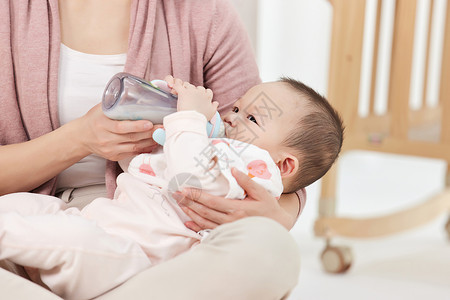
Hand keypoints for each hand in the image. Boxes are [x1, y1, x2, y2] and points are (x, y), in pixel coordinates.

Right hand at [72, 104, 159, 160]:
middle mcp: (106, 138)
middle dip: (149, 133)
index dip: (136, 126)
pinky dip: (144, 148)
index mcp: (102, 124)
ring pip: (134, 147)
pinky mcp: (114, 156)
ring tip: (161, 135)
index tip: (149, 123)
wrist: (82, 136)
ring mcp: (110, 149)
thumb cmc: (95, 118)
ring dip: (150, 141)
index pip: (121, 127)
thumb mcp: (102, 108)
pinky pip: (132, 153)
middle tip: (163, 127)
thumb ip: (117, 102)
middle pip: (131, 137)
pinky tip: (153, 143)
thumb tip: (139, 91)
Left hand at [164, 75, 218, 119]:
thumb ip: (214, 106)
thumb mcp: (211, 113)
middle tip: (190, 98)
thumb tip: (216, 102)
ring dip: (185, 89)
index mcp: (207, 96)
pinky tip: (174, 90)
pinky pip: (178, 85)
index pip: (207, 91)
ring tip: (182, 96)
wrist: (192, 120)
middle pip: (198, 87)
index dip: (204, 94)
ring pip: (188, 85)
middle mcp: (200, 92)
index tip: (200, 99)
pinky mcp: (183, 92)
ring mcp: (191, 91)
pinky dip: (175, 86)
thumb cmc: (202, 118)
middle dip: (194, 91)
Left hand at [176, 168, 294, 230]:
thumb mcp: (261, 192)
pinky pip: (207, 231)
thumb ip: (246, 181)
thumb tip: (233, 169)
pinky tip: (187, 222)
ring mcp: (227, 229)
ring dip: (190, 213)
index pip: (212, 201)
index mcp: (237, 209)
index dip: (197, 195)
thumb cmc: (269, 209)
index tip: (185, 189)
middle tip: (175, 194)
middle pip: (204, 211)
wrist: (277, 228)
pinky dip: (196, 226)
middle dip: (188, 202)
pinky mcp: (226, 234)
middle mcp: (230, 220)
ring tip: (179, 204)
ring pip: (203, 221)